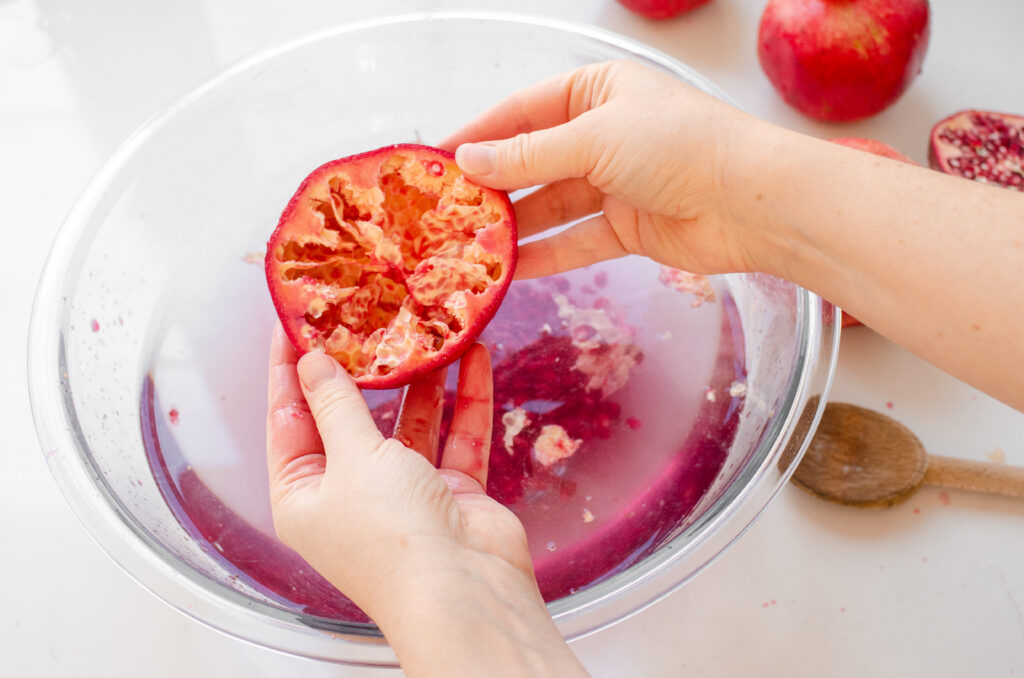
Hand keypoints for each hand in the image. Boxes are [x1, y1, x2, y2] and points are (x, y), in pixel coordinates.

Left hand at [265, 324, 587, 676]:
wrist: (465, 592)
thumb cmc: (389, 533)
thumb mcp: (351, 457)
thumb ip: (336, 403)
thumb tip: (312, 361)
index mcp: (303, 492)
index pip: (288, 416)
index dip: (289, 366)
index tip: (295, 317)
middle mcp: (350, 491)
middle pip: (352, 415)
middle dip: (365, 366)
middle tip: (368, 312)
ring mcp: (403, 492)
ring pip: (410, 421)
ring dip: (423, 377)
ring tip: (428, 326)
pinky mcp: (449, 491)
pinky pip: (455, 436)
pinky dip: (466, 400)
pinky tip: (475, 357)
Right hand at [442, 59, 775, 279]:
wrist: (750, 201)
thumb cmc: (679, 146)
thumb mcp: (593, 140)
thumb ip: (528, 157)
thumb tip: (468, 162)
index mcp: (596, 91)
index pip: (521, 111)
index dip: (477, 136)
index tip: (433, 161)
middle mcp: (603, 133)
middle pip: (533, 161)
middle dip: (492, 189)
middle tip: (444, 215)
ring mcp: (615, 183)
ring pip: (551, 206)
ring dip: (514, 227)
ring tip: (468, 248)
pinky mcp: (628, 227)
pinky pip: (576, 239)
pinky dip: (546, 254)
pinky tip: (511, 270)